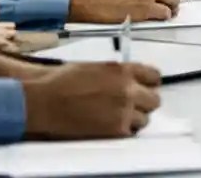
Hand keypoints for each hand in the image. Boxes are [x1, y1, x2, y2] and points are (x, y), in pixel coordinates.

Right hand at [23, 62, 161, 138]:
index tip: (146, 87)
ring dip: (135, 118)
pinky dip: (123, 131)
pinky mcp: (116, 131)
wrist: (46, 102)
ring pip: (145, 119)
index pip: (154, 76)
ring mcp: (124, 111)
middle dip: (144, 102)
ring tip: (118, 117)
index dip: (150, 83)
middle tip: (132, 105)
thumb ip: (116, 74)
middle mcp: (128, 90)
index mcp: (123, 70)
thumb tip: (127, 80)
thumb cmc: (62, 82)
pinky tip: (110, 126)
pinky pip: (131, 133)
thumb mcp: (95, 67)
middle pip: (154, 100)